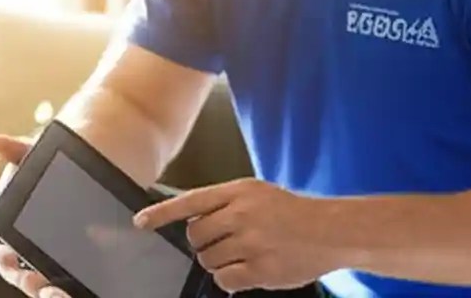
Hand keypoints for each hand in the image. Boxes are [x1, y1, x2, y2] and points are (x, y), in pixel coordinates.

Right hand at [0, 134, 73, 297]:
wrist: (77, 168)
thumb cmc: (46, 164)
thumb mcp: (34, 154)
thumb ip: (18, 150)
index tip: (8, 255)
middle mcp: (10, 241)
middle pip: (10, 267)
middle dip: (20, 277)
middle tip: (35, 282)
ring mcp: (32, 254)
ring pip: (30, 278)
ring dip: (40, 289)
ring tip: (55, 294)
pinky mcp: (55, 260)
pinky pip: (54, 279)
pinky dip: (60, 288)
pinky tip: (71, 293)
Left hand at [134, 178, 340, 293]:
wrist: (331, 231)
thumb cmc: (293, 213)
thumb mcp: (259, 194)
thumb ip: (227, 204)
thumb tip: (193, 223)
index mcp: (240, 191)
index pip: (191, 200)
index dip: (162, 213)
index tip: (140, 222)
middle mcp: (242, 214)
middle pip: (196, 236)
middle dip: (206, 242)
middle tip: (229, 241)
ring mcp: (250, 242)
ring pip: (208, 260)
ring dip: (221, 261)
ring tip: (247, 254)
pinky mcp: (259, 268)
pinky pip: (224, 280)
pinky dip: (232, 278)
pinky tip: (251, 269)